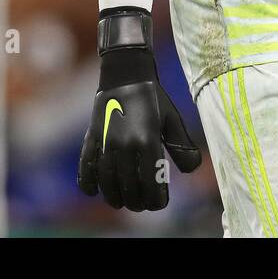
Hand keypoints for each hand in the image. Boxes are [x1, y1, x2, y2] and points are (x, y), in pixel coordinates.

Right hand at [77, 7, 200, 209]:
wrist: (126, 74)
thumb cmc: (155, 99)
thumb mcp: (173, 120)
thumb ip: (183, 146)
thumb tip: (191, 170)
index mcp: (148, 141)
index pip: (151, 184)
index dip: (156, 200)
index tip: (159, 203)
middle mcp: (126, 144)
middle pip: (129, 188)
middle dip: (137, 202)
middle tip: (142, 204)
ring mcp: (106, 142)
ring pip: (107, 182)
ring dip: (115, 197)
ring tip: (122, 201)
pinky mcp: (92, 138)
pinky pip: (86, 167)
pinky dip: (88, 183)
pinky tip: (94, 191)